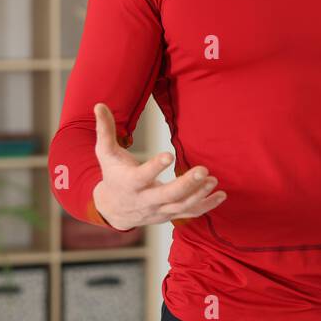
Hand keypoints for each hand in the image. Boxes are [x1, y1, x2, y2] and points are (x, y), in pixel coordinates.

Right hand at [90, 102, 225, 229]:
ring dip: (199, 195)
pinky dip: (207, 206)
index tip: (169, 155)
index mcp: (130, 183)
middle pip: (167, 196)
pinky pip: (190, 214)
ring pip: (181, 207)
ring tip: (212, 180)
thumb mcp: (106, 154)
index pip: (142, 177)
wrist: (114, 208)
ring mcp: (159, 210)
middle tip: (204, 170)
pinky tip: (221, 195)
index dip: (154, 167)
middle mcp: (145, 200)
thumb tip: (99, 105)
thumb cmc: (113, 175)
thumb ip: (105, 130)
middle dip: (186, 184)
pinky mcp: (170, 215)